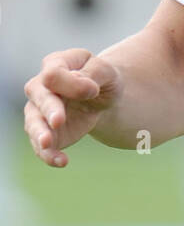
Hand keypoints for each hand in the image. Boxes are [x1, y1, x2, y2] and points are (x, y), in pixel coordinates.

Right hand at [24, 48, 119, 166]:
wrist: (102, 98)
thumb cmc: (101, 79)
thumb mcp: (107, 72)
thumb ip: (94, 74)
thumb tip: (85, 87)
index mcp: (56, 64)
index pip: (53, 73)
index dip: (70, 83)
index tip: (92, 90)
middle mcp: (41, 87)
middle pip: (39, 95)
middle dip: (49, 108)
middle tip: (58, 120)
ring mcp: (39, 111)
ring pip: (33, 122)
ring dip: (39, 134)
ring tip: (47, 144)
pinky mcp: (45, 133)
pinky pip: (42, 146)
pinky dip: (49, 155)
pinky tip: (62, 161)